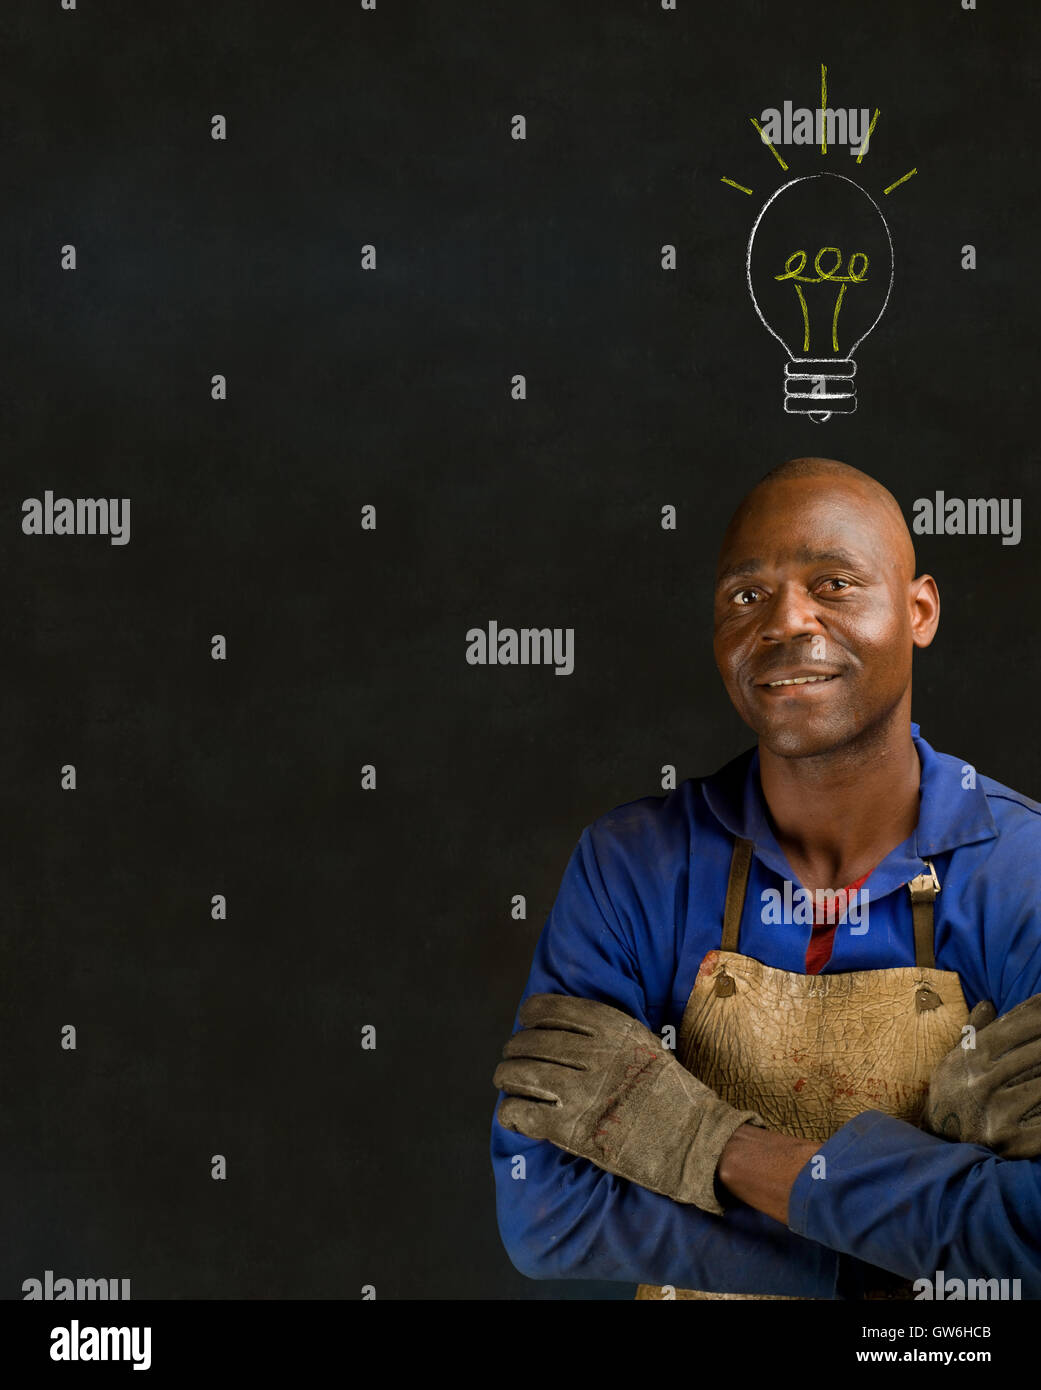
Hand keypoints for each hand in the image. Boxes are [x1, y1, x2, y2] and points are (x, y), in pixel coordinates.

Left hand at [493, 993, 764, 1213]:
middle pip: (529, 1042)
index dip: (530, 1016)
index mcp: (609, 1026)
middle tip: (513, 1059)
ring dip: (506, 1077)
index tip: (527, 1023)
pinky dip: (510, 1112)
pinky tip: (514, 1113)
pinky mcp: (570, 1129)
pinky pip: (521, 1113)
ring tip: (507, 1082)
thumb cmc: (670, 1090)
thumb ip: (604, 1032)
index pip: (549, 1009)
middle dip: (514, 1050)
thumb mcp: (642, 1040)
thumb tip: (562, 1029)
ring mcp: (578, 1091)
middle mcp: (590, 1053)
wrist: (692, 1138)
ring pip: (518, 1074)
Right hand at [922, 995, 1040, 1157]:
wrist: (938, 1142)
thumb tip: (989, 1003)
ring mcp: (997, 1112)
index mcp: (970, 1059)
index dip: (1036, 1015)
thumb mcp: (954, 1060)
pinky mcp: (1011, 1140)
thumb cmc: (951, 1094)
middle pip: (1033, 1053)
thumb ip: (974, 1032)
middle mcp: (981, 1082)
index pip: (1011, 1029)